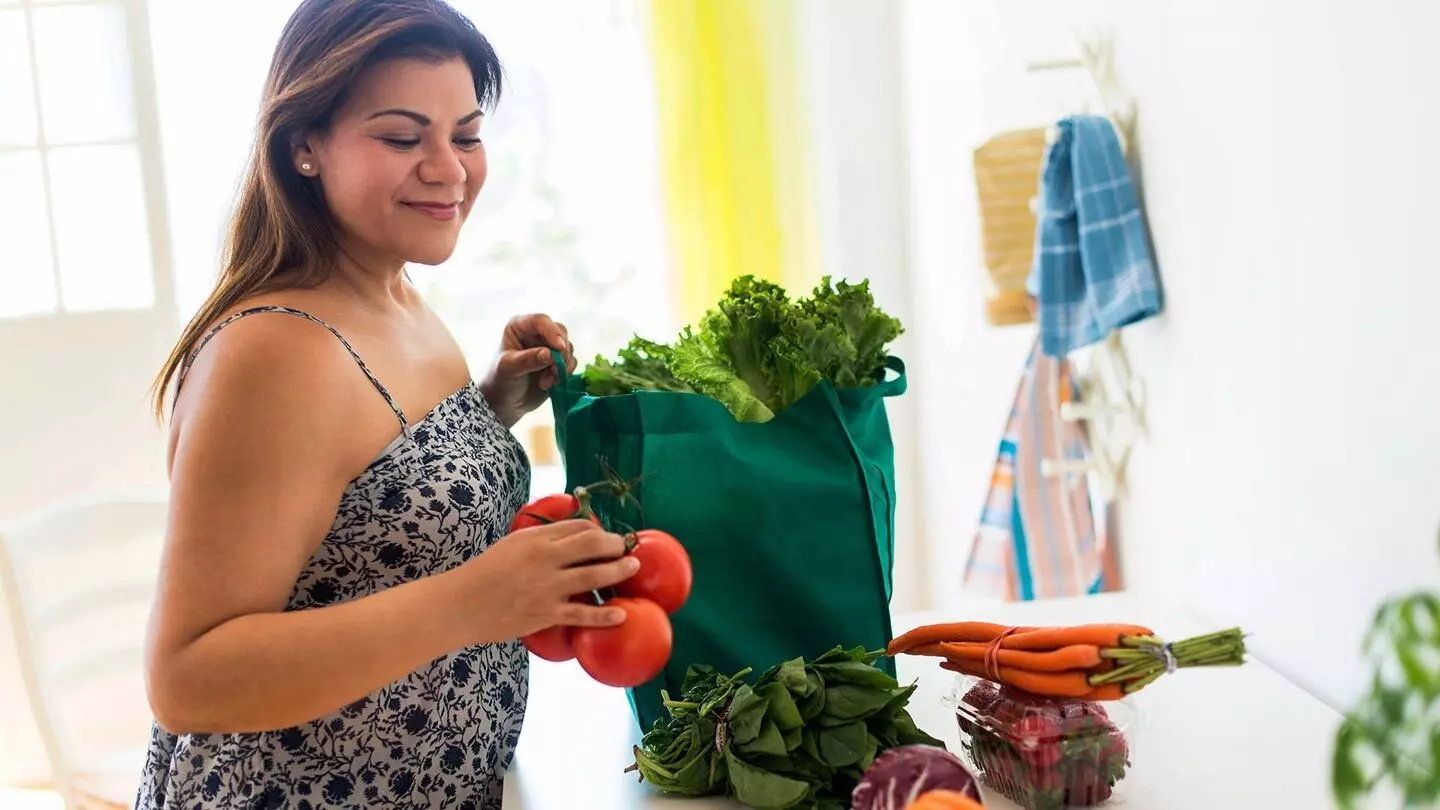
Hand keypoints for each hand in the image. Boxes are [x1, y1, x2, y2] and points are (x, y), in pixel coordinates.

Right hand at [459, 519, 638, 644]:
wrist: (461, 605)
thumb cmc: (484, 573)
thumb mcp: (511, 545)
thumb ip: (539, 539)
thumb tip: (568, 534)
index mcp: (535, 538)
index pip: (577, 526)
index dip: (598, 530)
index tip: (607, 537)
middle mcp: (544, 559)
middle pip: (592, 545)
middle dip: (616, 545)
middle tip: (627, 549)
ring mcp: (547, 588)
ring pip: (594, 576)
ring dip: (619, 571)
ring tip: (633, 568)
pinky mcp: (545, 614)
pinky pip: (582, 615)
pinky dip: (605, 615)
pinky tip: (621, 614)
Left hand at [478, 313, 577, 426]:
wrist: (505, 403)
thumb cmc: (500, 381)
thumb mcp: (509, 369)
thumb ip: (528, 360)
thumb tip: (549, 354)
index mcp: (519, 327)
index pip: (540, 321)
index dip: (552, 332)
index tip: (559, 348)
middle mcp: (535, 333)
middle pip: (559, 332)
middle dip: (561, 352)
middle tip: (556, 369)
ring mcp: (547, 347)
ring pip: (567, 348)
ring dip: (562, 366)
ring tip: (547, 381)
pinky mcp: (556, 361)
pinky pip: (570, 362)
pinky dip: (564, 374)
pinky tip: (549, 384)